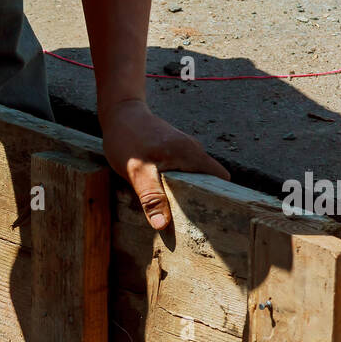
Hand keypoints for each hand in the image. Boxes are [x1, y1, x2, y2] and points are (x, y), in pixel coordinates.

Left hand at [99, 99, 230, 229]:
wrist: (119, 113)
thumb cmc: (127, 140)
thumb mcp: (137, 172)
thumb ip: (151, 198)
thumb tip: (162, 225)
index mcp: (192, 155)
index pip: (220, 180)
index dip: (221, 199)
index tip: (213, 220)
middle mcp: (193, 151)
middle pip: (209, 182)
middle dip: (202, 203)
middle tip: (192, 228)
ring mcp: (185, 150)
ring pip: (195, 178)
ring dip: (188, 196)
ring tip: (179, 219)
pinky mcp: (175, 151)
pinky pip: (183, 173)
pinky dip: (178, 187)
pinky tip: (166, 201)